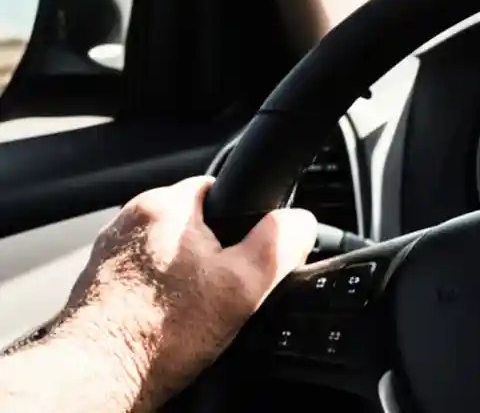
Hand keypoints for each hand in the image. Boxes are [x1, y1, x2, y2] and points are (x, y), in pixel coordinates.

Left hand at [46, 177, 315, 411]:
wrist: (95, 377)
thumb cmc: (157, 335)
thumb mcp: (242, 287)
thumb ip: (279, 244)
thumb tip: (300, 222)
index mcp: (165, 205)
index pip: (222, 187)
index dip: (245, 221)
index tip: (247, 257)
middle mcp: (130, 219)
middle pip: (196, 223)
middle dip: (215, 254)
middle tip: (222, 293)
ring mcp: (110, 251)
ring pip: (171, 252)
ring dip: (187, 276)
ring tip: (191, 313)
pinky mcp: (98, 281)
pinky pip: (146, 275)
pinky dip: (161, 294)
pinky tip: (167, 322)